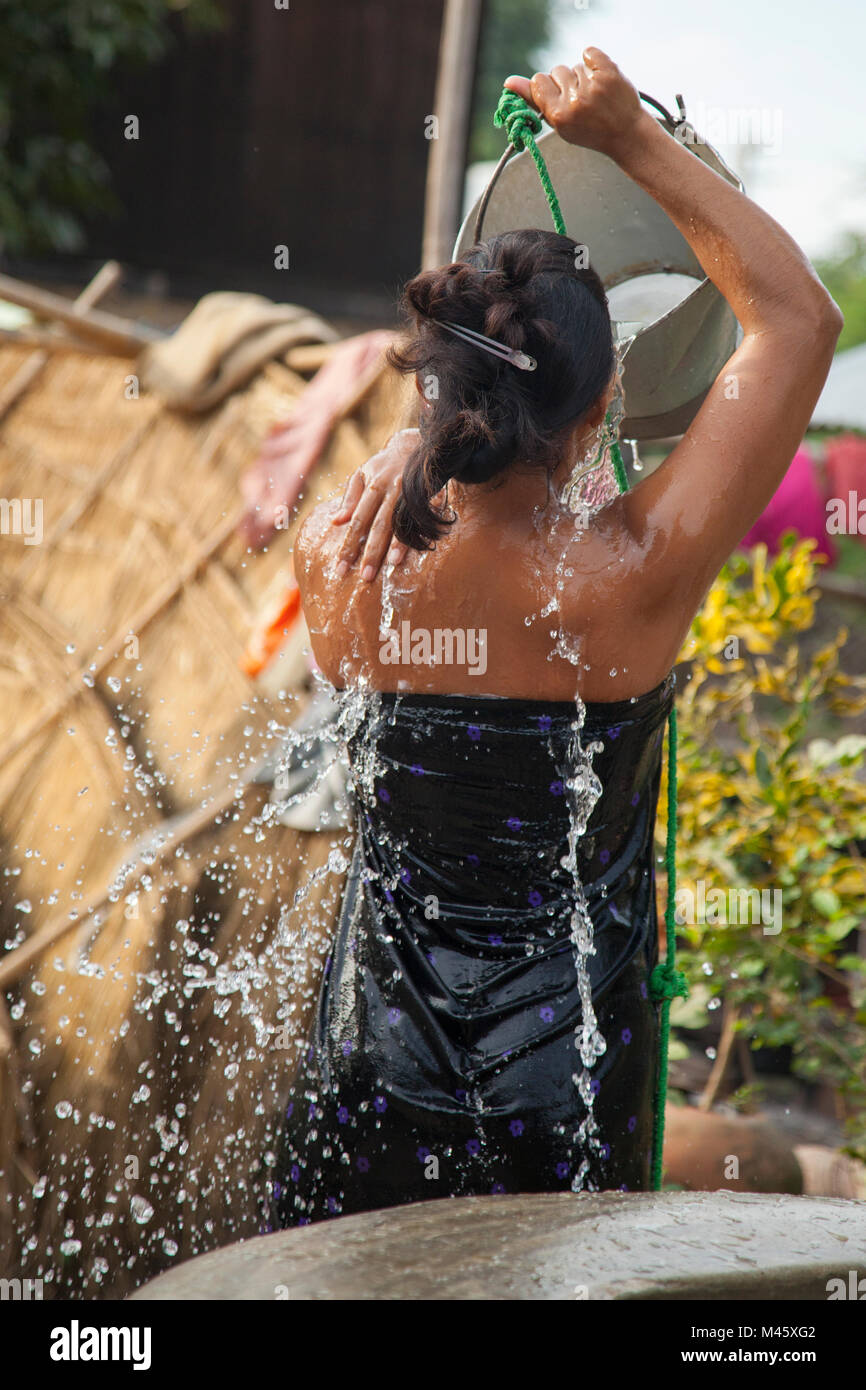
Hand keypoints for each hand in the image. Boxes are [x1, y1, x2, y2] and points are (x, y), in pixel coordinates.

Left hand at [331, 429, 417, 580]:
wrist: (418, 442)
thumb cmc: (386, 464)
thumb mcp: (363, 474)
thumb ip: (350, 498)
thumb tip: (336, 522)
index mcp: (373, 486)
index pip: (358, 521)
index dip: (350, 545)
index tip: (340, 568)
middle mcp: (391, 490)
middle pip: (378, 525)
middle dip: (371, 552)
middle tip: (365, 577)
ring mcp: (411, 493)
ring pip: (401, 522)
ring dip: (396, 545)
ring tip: (389, 567)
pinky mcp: (428, 495)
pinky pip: (422, 518)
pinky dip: (417, 535)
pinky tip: (412, 552)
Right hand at [504, 48, 647, 161]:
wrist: (626, 134)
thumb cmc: (589, 130)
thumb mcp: (559, 123)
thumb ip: (535, 101)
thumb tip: (510, 82)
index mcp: (558, 114)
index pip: (539, 81)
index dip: (547, 87)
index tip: (559, 97)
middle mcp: (574, 100)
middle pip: (556, 70)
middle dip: (566, 82)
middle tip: (581, 101)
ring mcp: (592, 85)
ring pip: (574, 65)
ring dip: (581, 76)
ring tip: (594, 95)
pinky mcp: (609, 72)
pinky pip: (590, 52)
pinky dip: (593, 60)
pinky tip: (600, 76)